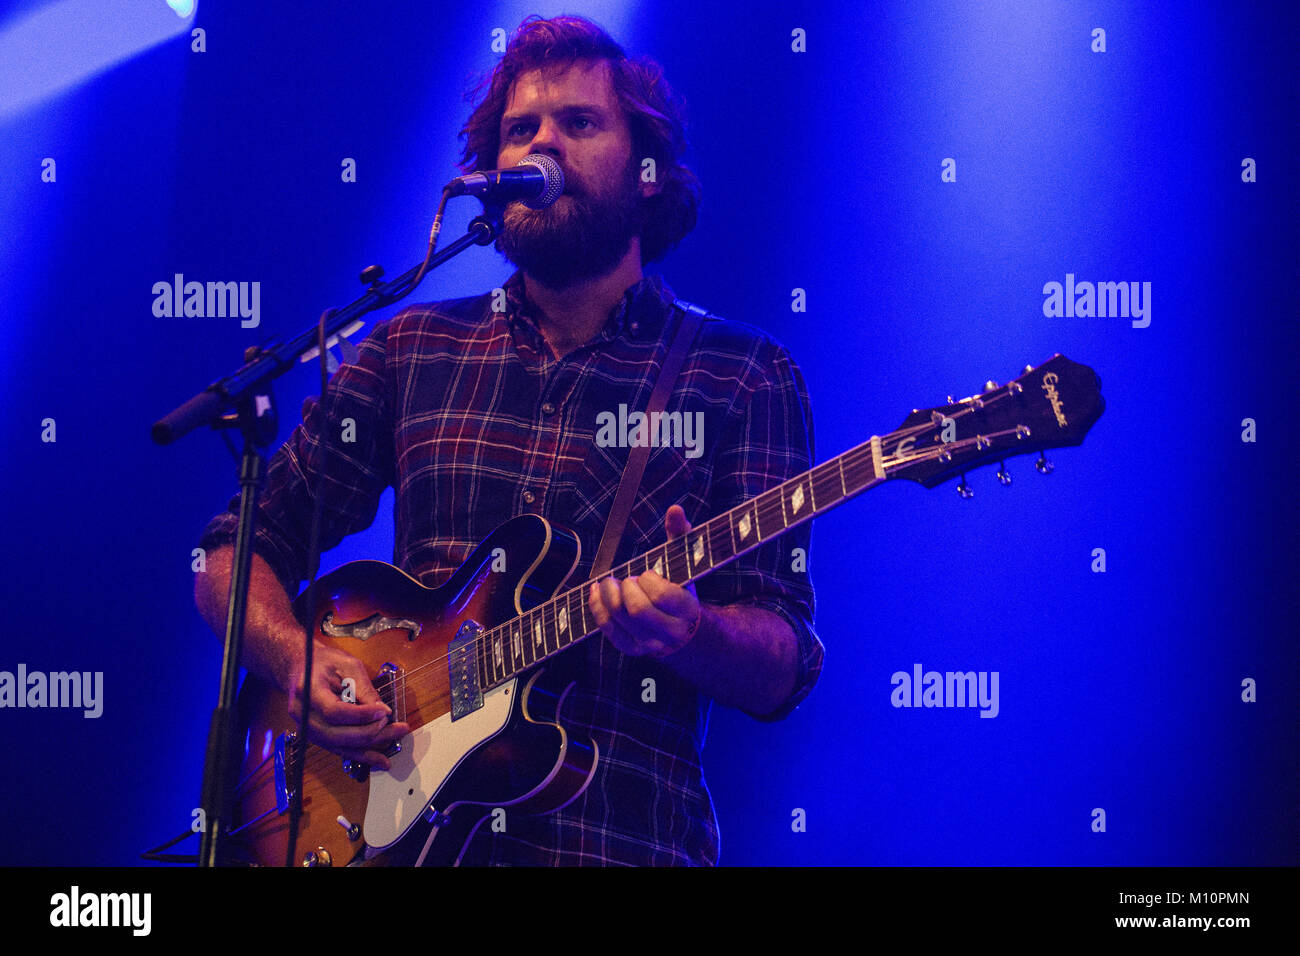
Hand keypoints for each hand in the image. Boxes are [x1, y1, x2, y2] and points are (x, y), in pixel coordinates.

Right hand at [284, 641, 409, 769]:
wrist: (301, 667)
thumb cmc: (324, 662)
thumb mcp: (347, 665)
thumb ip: (363, 687)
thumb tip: (382, 711)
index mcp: (307, 690)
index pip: (333, 711)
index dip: (361, 715)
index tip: (384, 711)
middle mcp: (302, 714)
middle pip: (336, 735)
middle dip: (369, 733)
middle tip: (393, 725)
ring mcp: (306, 728)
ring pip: (339, 746)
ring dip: (369, 747)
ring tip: (394, 739)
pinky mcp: (316, 736)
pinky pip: (339, 750)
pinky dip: (361, 755)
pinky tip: (380, 759)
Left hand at [588, 505, 703, 658]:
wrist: (685, 632)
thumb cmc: (682, 590)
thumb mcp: (685, 564)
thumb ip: (680, 535)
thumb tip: (675, 509)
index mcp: (687, 609)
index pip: (663, 596)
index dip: (649, 581)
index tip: (646, 574)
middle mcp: (669, 631)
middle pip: (638, 610)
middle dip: (626, 589)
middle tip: (627, 579)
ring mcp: (650, 643)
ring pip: (621, 620)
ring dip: (609, 596)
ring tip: (610, 582)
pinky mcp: (632, 649)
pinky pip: (609, 631)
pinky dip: (598, 609)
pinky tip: (596, 592)